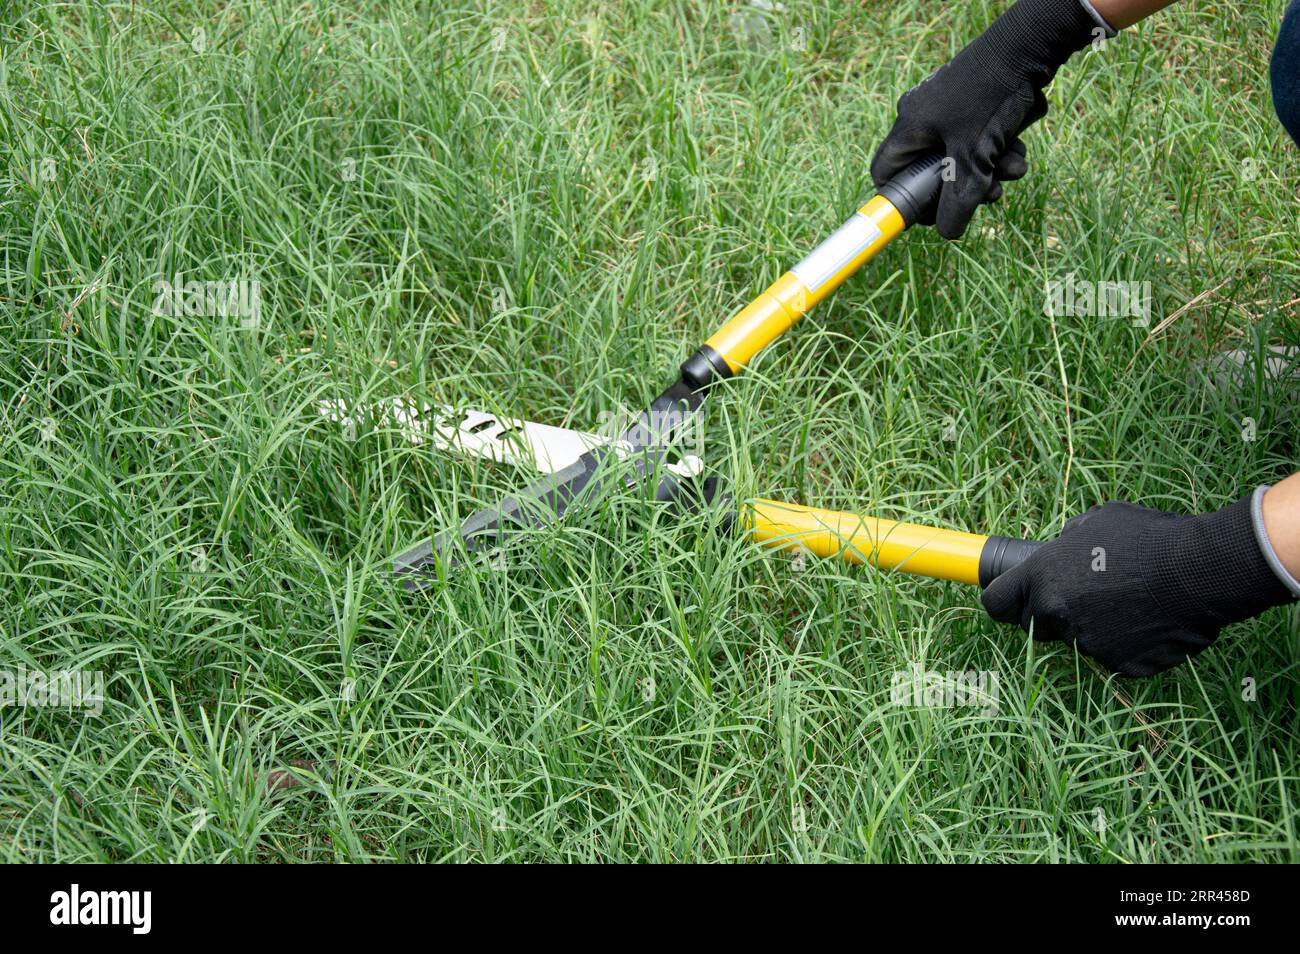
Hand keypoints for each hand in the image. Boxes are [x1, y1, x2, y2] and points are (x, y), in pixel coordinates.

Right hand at [871, 0, 1106, 238]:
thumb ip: (959, 201)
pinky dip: (997, 149)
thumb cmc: (991, 97)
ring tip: (1014, 168)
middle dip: (964, 187)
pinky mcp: (972, 104)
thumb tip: (948, 233)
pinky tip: (1018, 147)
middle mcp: (922, 118)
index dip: (905, 201)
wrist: (1030, 45)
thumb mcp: (974, 158)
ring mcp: (947, 110)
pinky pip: (977, 139)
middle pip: (932, 172)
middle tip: (989, 194)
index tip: (933, 213)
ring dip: (988, 171)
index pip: (887, 175)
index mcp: (909, 129)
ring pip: (960, 157)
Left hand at [981, 495, 1294, 676]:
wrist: (1201, 570)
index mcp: (1041, 575)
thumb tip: (1060, 546)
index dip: (1002, 601)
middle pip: (1034, 626)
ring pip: (1076, 640)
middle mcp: (1055, 612)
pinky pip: (1113, 656)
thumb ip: (1067, 539)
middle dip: (1048, 614)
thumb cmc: (1150, 537)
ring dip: (1092, 627)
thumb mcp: (1097, 520)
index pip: (995, 602)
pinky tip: (1148, 620)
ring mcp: (1086, 642)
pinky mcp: (1118, 664)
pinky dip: (1125, 644)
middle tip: (1081, 596)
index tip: (1011, 601)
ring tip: (1128, 601)